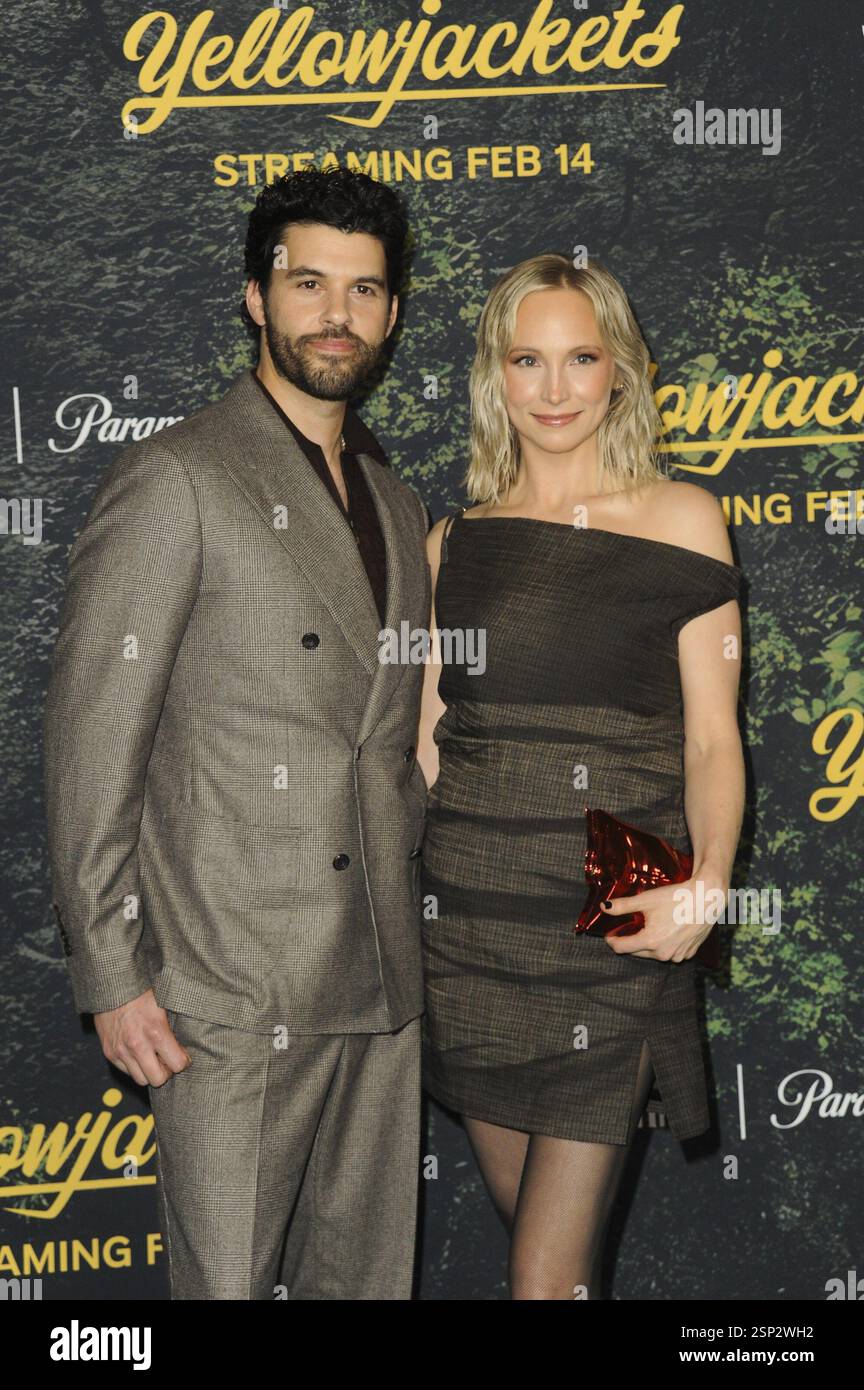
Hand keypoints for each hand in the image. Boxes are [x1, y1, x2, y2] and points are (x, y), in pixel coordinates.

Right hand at [93, 989, 191, 1087]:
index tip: (182, 1056)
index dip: (183, 1062)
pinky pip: (126, 1072)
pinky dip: (134, 1067)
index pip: (177, 1065)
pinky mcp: (110, 1053)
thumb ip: (173, 1029)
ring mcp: (122, 1051)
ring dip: (149, 1072)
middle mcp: (138, 1046)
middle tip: (167, 1061)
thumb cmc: (142, 994)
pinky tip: (138, 1054)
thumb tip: (185, 1047)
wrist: (112, 988)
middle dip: (166, 1072)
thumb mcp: (164, 1007)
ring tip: (152, 1058)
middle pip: (158, 1080)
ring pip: (141, 1080)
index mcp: (156, 1032)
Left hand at [601, 875, 724, 962]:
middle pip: (637, 952)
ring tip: (650, 928)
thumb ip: (622, 906)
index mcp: (651, 941)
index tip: (609, 934)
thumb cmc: (676, 897)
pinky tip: (667, 932)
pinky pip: (670, 953)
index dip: (612, 940)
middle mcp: (664, 953)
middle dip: (630, 941)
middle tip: (629, 928)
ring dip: (648, 944)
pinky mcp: (689, 953)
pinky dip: (665, 945)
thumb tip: (603, 908)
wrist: (707, 898)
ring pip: (654, 954)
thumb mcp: (646, 899)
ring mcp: (678, 955)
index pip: (622, 948)